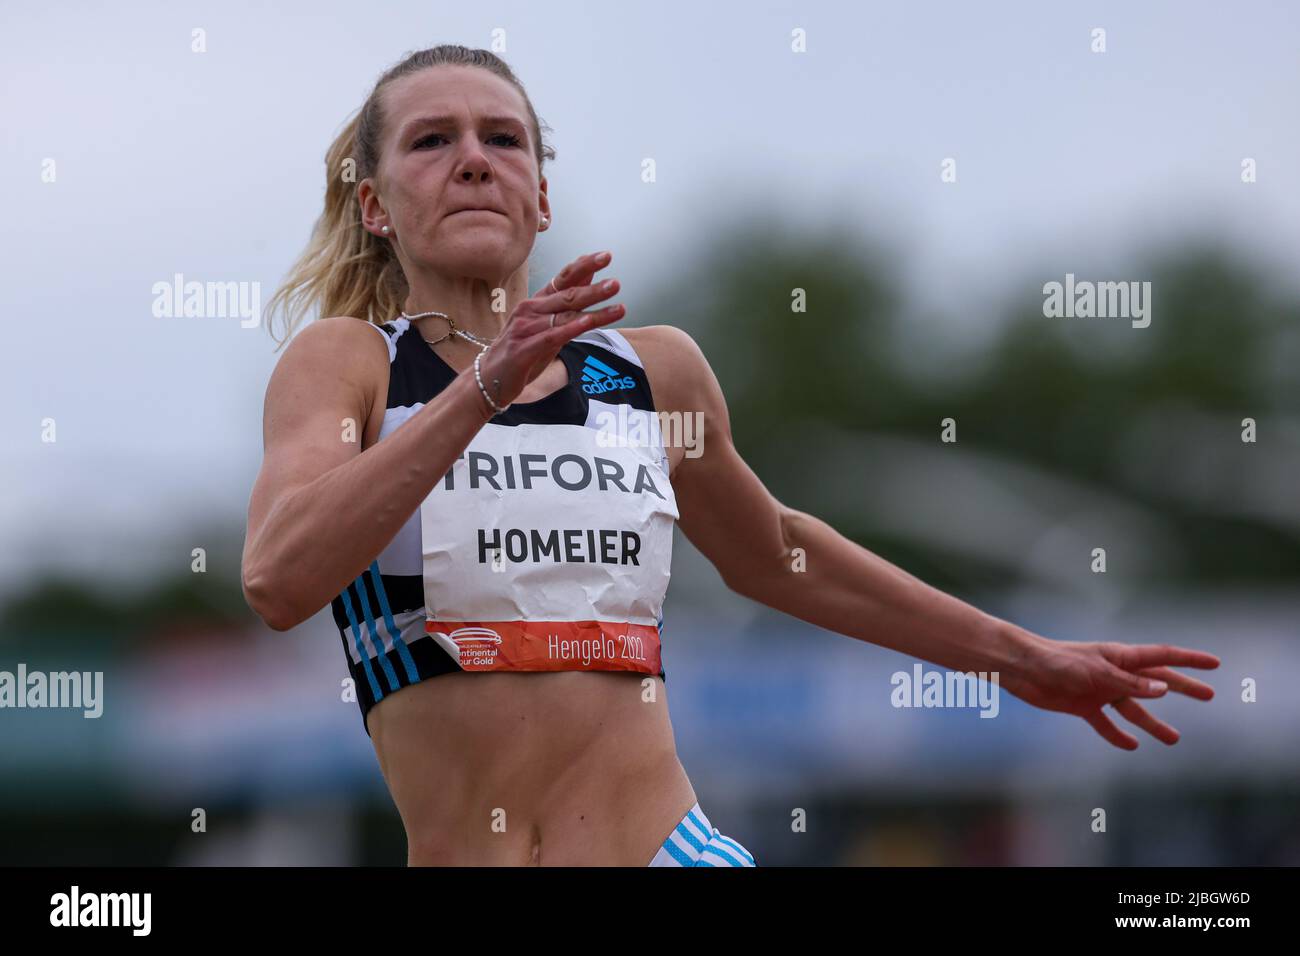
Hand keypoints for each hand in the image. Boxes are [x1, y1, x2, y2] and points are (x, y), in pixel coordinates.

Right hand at [477, 251, 623, 407]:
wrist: (490, 378)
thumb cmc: (521, 350)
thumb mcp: (547, 325)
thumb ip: (567, 303)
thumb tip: (589, 277)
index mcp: (537, 302)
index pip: (563, 278)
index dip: (584, 266)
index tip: (605, 256)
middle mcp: (530, 310)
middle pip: (567, 295)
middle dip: (594, 289)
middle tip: (616, 284)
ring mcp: (525, 328)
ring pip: (564, 315)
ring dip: (592, 310)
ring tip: (618, 307)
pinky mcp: (523, 349)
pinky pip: (551, 336)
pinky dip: (570, 328)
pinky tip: (587, 322)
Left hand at [1007, 633, 1219, 749]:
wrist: (1023, 668)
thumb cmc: (1058, 661)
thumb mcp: (1098, 672)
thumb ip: (1130, 683)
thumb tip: (1164, 690)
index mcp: (1121, 657)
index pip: (1163, 657)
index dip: (1190, 660)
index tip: (1215, 664)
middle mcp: (1114, 673)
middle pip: (1156, 682)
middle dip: (1183, 688)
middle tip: (1209, 695)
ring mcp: (1100, 690)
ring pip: (1134, 708)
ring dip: (1152, 723)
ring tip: (1174, 739)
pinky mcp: (1083, 705)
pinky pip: (1106, 723)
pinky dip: (1117, 734)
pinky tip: (1131, 745)